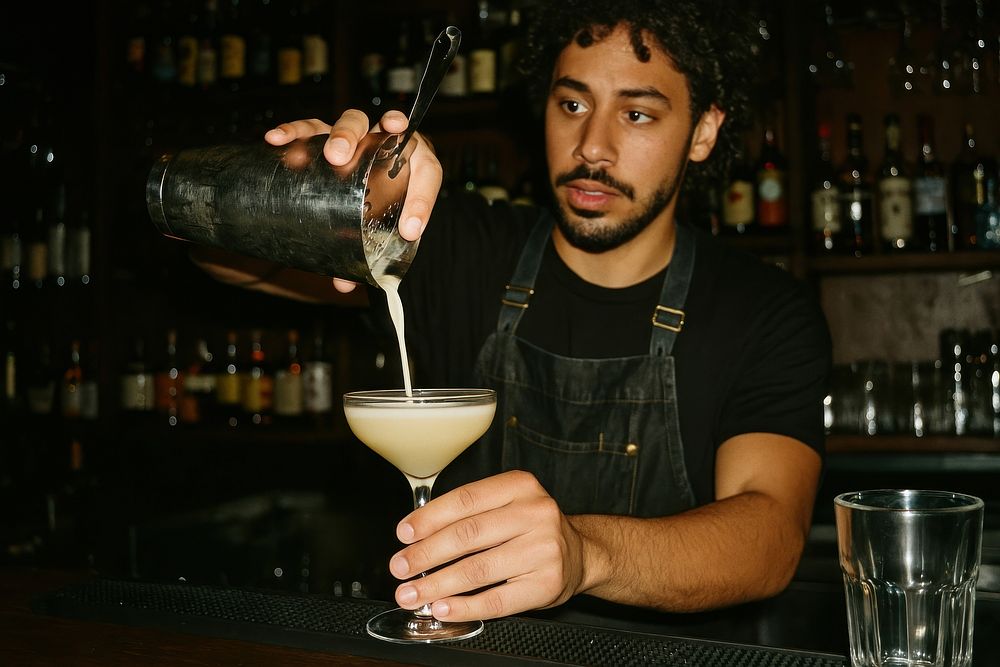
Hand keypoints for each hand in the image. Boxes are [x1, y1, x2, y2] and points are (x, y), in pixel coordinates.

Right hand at [264, 110, 441, 291]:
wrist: (365, 191)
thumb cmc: (376, 210)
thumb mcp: (377, 231)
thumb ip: (365, 256)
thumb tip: (344, 285)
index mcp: (414, 166)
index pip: (427, 174)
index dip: (423, 200)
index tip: (410, 229)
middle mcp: (387, 144)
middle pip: (388, 131)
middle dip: (374, 145)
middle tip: (349, 162)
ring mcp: (357, 137)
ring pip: (353, 122)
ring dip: (343, 135)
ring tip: (332, 154)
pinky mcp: (326, 136)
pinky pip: (310, 128)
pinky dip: (293, 131)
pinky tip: (275, 139)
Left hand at [388, 470, 586, 621]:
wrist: (581, 553)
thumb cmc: (532, 528)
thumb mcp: (509, 504)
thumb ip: (470, 512)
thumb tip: (417, 534)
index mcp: (520, 486)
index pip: (465, 500)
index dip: (429, 518)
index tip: (404, 534)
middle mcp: (535, 513)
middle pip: (468, 535)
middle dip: (426, 554)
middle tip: (401, 568)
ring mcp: (543, 550)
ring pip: (478, 569)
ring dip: (437, 585)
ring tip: (412, 594)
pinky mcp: (546, 584)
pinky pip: (497, 600)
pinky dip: (464, 606)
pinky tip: (443, 608)